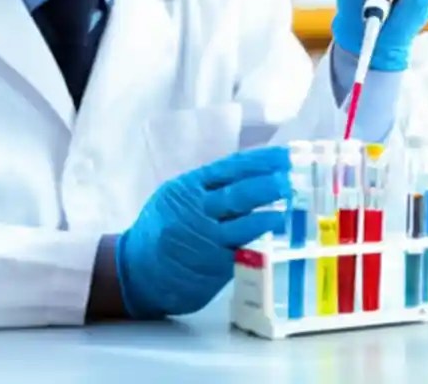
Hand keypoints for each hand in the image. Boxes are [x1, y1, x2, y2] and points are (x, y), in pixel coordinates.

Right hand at [116, 146, 290, 317]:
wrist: (136, 272)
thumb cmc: (161, 230)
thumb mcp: (176, 198)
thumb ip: (208, 187)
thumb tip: (254, 173)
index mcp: (187, 188)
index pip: (230, 168)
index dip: (261, 161)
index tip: (285, 155)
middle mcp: (195, 211)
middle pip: (237, 193)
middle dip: (267, 184)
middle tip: (292, 178)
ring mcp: (204, 239)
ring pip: (242, 223)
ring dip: (269, 213)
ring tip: (290, 205)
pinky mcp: (212, 266)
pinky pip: (242, 250)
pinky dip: (261, 241)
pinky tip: (276, 235)